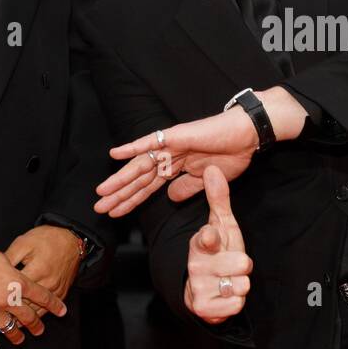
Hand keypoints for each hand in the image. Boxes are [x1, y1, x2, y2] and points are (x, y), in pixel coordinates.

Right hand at [0, 238, 66, 348]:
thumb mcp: (6, 260)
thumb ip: (14, 274)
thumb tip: (18, 280)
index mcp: (18, 282)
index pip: (42, 296)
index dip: (54, 305)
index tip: (62, 311)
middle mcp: (8, 298)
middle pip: (27, 316)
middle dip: (36, 325)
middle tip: (39, 330)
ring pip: (9, 327)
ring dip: (15, 334)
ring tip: (19, 338)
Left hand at [4, 225, 82, 318]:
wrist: (71, 240)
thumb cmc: (47, 239)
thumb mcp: (24, 243)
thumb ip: (9, 258)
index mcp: (37, 269)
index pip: (15, 289)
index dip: (0, 297)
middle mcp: (48, 283)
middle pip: (25, 303)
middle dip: (9, 312)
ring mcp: (56, 290)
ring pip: (36, 311)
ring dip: (22, 319)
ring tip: (7, 325)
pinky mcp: (61, 293)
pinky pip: (47, 310)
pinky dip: (35, 316)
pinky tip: (25, 322)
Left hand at [94, 87, 308, 216]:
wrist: (248, 135)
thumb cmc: (232, 153)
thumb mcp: (208, 181)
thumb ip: (187, 188)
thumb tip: (170, 197)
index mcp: (176, 167)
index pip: (148, 186)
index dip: (131, 200)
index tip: (115, 213)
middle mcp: (169, 155)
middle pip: (139, 178)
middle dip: (120, 193)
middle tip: (99, 207)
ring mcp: (171, 144)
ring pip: (141, 164)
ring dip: (121, 177)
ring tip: (102, 191)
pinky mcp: (177, 135)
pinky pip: (152, 142)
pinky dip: (134, 147)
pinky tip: (116, 154)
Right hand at [184, 166, 250, 323]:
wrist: (205, 290)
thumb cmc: (218, 253)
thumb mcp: (222, 226)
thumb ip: (219, 199)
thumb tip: (212, 168)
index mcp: (200, 243)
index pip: (205, 240)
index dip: (210, 239)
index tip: (210, 238)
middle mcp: (196, 266)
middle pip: (240, 263)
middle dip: (243, 265)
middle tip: (233, 264)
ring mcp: (199, 288)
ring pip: (241, 285)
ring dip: (241, 284)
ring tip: (230, 280)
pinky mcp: (204, 309)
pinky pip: (236, 305)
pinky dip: (236, 302)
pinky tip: (227, 296)